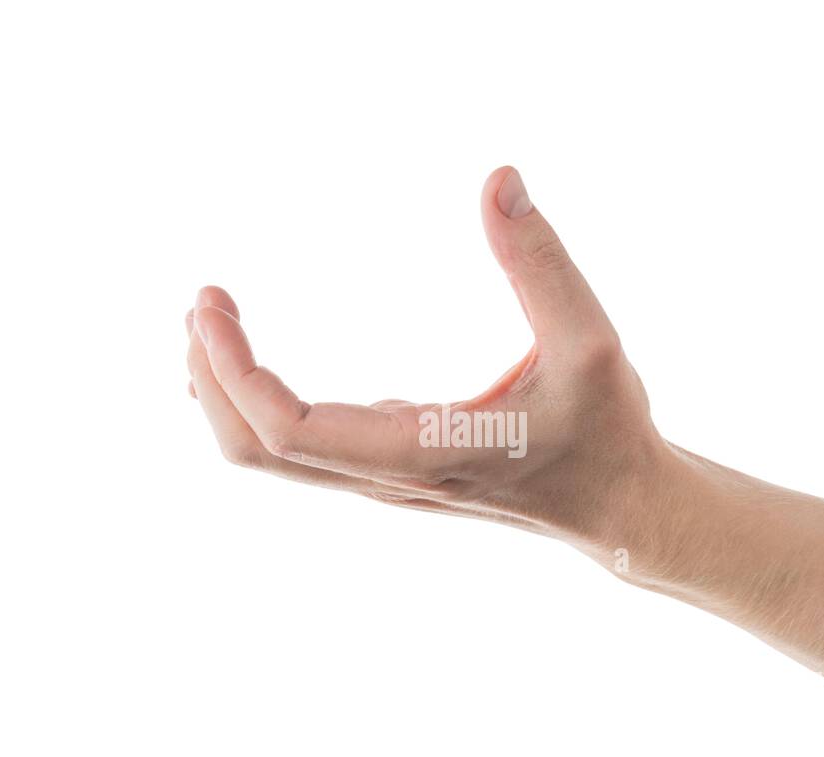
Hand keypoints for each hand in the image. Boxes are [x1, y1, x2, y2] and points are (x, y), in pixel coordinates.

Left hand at [185, 167, 672, 547]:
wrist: (620, 509)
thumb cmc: (609, 431)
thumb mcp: (590, 340)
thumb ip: (542, 262)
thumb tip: (499, 179)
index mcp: (426, 452)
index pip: (293, 433)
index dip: (237, 375)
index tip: (212, 309)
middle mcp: (392, 476)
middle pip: (260, 453)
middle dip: (215, 379)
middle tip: (203, 304)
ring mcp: (387, 479)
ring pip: (276, 459)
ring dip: (229, 394)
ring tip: (210, 324)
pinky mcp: (393, 469)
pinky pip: (303, 449)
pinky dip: (258, 405)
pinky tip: (245, 367)